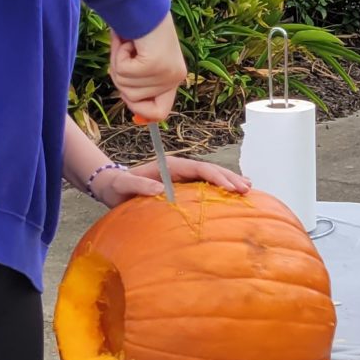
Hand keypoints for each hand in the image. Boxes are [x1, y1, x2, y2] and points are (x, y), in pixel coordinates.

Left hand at [102, 156, 250, 202]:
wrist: (112, 186)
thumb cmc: (117, 187)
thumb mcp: (124, 186)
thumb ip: (139, 186)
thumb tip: (161, 189)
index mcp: (170, 166)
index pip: (199, 169)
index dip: (216, 177)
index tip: (231, 187)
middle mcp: (179, 169)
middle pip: (209, 171)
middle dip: (229, 178)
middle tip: (248, 188)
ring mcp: (182, 178)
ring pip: (210, 178)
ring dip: (229, 181)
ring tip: (248, 188)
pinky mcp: (181, 187)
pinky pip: (204, 186)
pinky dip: (220, 188)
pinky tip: (233, 193)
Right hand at [110, 13, 186, 119]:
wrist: (145, 3)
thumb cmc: (140, 29)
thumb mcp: (141, 61)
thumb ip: (139, 83)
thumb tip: (135, 110)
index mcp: (174, 78)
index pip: (160, 113)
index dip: (140, 109)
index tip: (128, 97)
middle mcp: (175, 78)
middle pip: (132, 99)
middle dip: (121, 77)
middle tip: (125, 55)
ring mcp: (166, 73)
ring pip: (125, 85)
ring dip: (119, 63)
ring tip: (129, 45)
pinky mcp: (154, 64)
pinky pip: (123, 71)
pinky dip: (119, 54)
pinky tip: (130, 41)